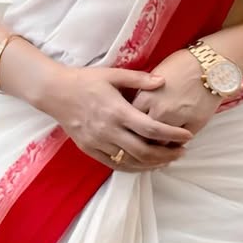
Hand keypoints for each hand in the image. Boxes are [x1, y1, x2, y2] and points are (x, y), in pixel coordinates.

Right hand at [39, 62, 196, 172]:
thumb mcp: (112, 74)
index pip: (151, 128)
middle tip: (182, 152)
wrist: (55, 92)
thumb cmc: (85, 80)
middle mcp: (108, 129)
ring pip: (131, 162)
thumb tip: (163, 81)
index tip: (187, 136)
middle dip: (167, 154)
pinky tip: (145, 165)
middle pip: (144, 151)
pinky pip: (115, 165)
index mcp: (116, 110)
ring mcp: (98, 142)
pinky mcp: (90, 150)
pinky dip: (133, 168)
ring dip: (153, 164)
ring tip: (168, 160)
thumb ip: (139, 79)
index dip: (172, 135)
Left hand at [131, 48, 223, 137]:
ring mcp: (178, 119)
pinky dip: (177, 143)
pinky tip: (175, 140)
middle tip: (144, 139)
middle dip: (142, 139)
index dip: (131, 125)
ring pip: (162, 143)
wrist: (210, 63)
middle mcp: (159, 111)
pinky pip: (181, 142)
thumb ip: (144, 93)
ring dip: (160, 144)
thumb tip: (135, 108)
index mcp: (146, 97)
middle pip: (143, 136)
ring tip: (159, 142)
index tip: (133, 127)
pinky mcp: (195, 124)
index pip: (130, 120)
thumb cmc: (182, 64)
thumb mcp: (155, 74)